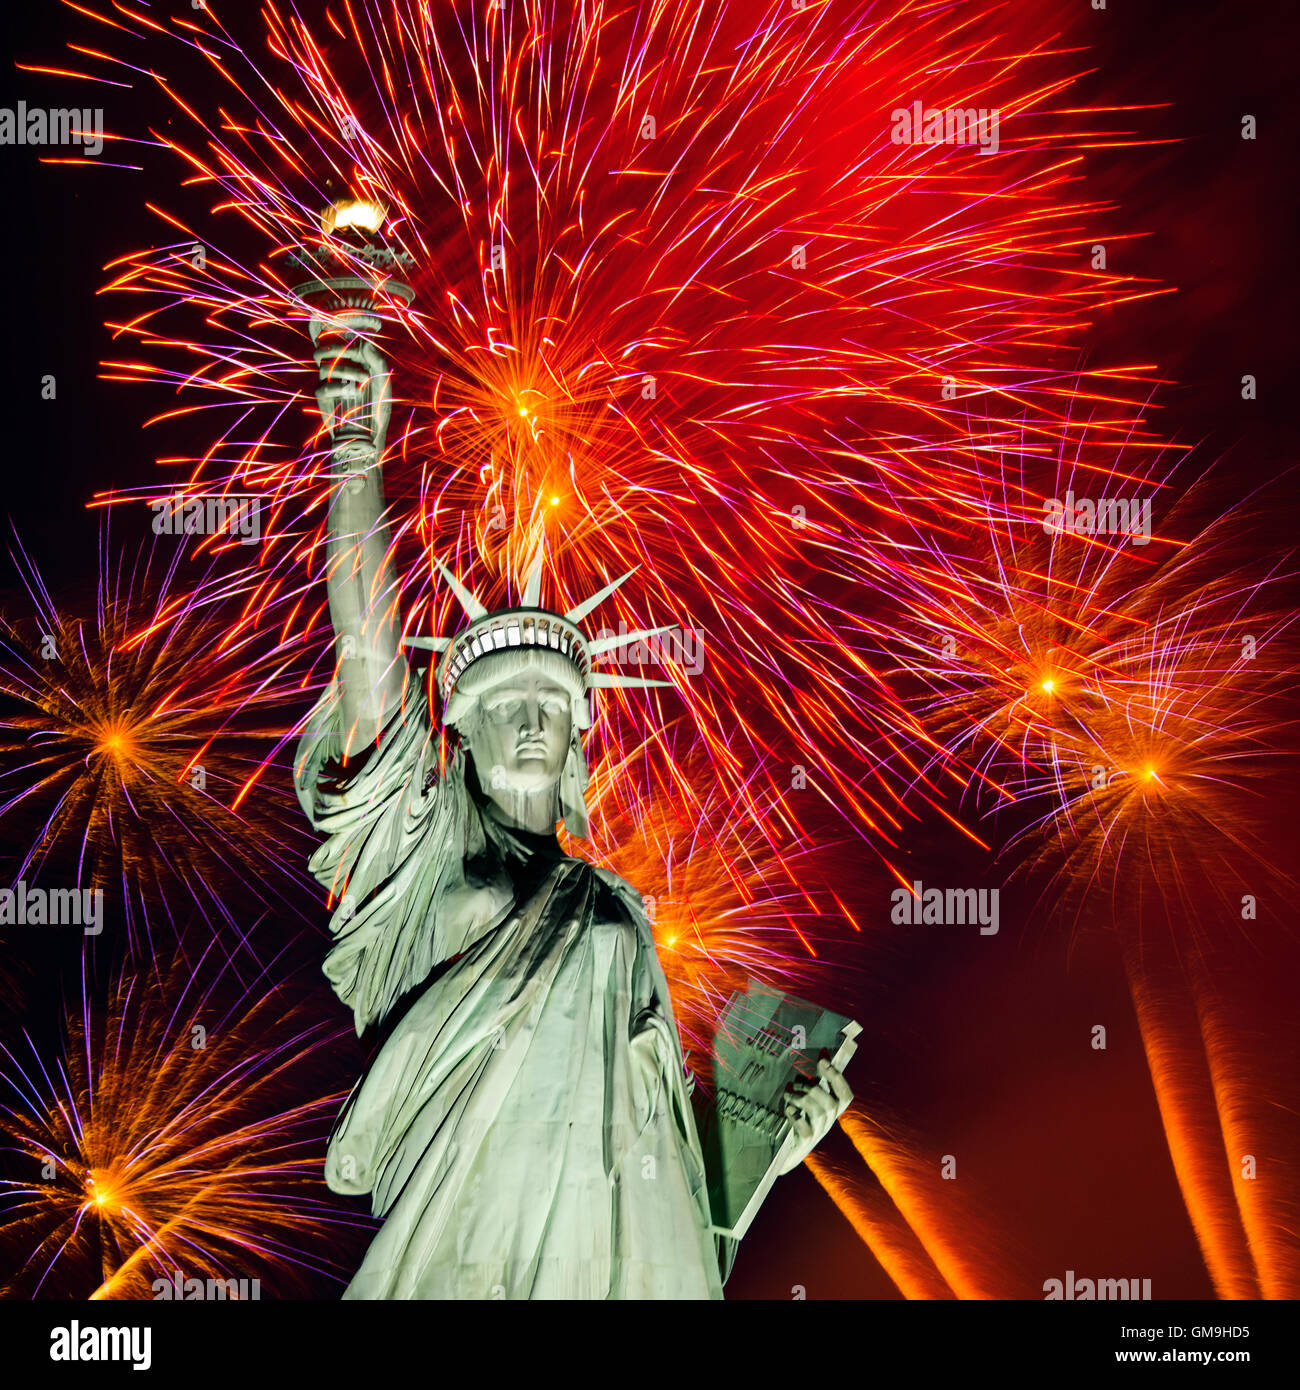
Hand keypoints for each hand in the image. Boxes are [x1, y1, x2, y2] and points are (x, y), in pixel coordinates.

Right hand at [310, 328, 391, 465]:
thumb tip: (365, 343)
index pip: (342, 344)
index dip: (349, 341)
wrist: (371, 435)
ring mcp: (329, 384)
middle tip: (353, 354)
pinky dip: (338, 388)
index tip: (362, 345)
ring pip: (325, 367)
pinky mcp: (323, 399)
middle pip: (327, 351)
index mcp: (351, 364)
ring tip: (363, 380)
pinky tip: (354, 391)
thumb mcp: (383, 385)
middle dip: (340, 350)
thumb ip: (378, 363)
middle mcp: (338, 371)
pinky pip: (323, 389)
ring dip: (345, 370)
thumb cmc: (379, 408)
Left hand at [777, 1057, 852, 1173]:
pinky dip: (794, 1114)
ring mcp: (819, 1131)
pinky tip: (787, 1109)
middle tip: (796, 1082)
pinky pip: (803, 1125)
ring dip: (800, 1098)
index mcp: (834, 1110)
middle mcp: (830, 1121)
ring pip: (817, 1111)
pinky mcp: (806, 1140)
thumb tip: (822, 1054)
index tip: (823, 1060)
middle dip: (812, 1088)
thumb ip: (816, 1082)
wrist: (788, 1151)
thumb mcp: (811, 1101)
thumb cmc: (800, 1118)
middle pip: (830, 1102)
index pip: (846, 1095)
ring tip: (788, 1094)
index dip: (837, 1077)